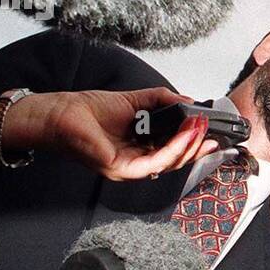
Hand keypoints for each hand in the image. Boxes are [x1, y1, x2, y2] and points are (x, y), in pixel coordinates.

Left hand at [4, 88, 216, 180]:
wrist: (60, 113)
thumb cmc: (88, 111)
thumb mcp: (134, 101)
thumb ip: (162, 100)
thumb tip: (188, 101)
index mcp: (140, 149)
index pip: (174, 151)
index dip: (194, 141)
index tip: (209, 128)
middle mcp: (136, 163)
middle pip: (176, 160)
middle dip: (197, 144)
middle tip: (209, 126)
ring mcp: (129, 169)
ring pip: (169, 163)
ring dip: (189, 145)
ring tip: (199, 126)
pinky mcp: (121, 169)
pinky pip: (155, 162)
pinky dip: (174, 148)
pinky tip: (185, 133)